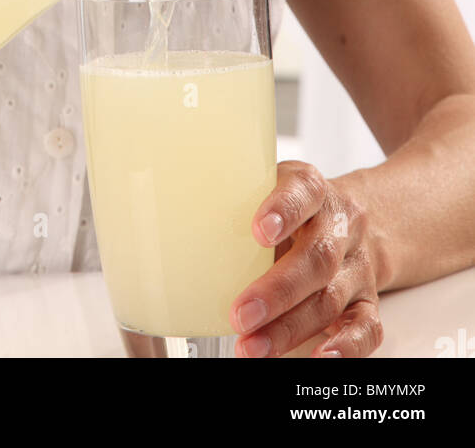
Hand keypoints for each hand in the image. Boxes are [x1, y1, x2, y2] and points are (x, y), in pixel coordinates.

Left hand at [228, 159, 383, 357]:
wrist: (349, 220)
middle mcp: (340, 226)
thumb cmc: (292, 208)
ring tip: (252, 347)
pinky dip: (345, 347)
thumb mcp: (265, 188)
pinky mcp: (368, 301)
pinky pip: (366, 327)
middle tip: (240, 315)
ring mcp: (356, 266)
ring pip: (331, 298)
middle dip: (277, 291)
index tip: (258, 231)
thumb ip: (237, 203)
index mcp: (311, 189)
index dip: (283, 210)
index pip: (302, 192)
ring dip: (290, 329)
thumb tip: (178, 228)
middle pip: (317, 257)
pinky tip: (318, 359)